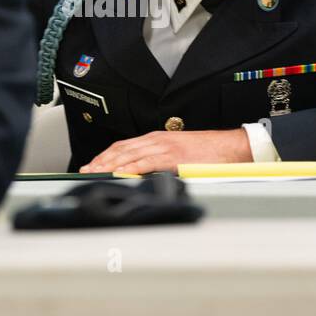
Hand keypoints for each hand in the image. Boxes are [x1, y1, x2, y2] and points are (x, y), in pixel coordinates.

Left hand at [80, 128, 251, 174]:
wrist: (231, 148)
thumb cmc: (208, 154)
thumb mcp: (178, 154)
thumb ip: (159, 162)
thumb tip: (141, 176)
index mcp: (156, 139)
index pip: (123, 146)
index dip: (104, 156)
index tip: (91, 166)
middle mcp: (156, 140)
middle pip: (121, 150)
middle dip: (100, 161)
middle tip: (84, 171)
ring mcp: (164, 147)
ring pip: (129, 155)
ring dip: (109, 165)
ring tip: (94, 174)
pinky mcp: (173, 156)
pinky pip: (146, 162)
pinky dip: (130, 168)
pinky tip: (119, 174)